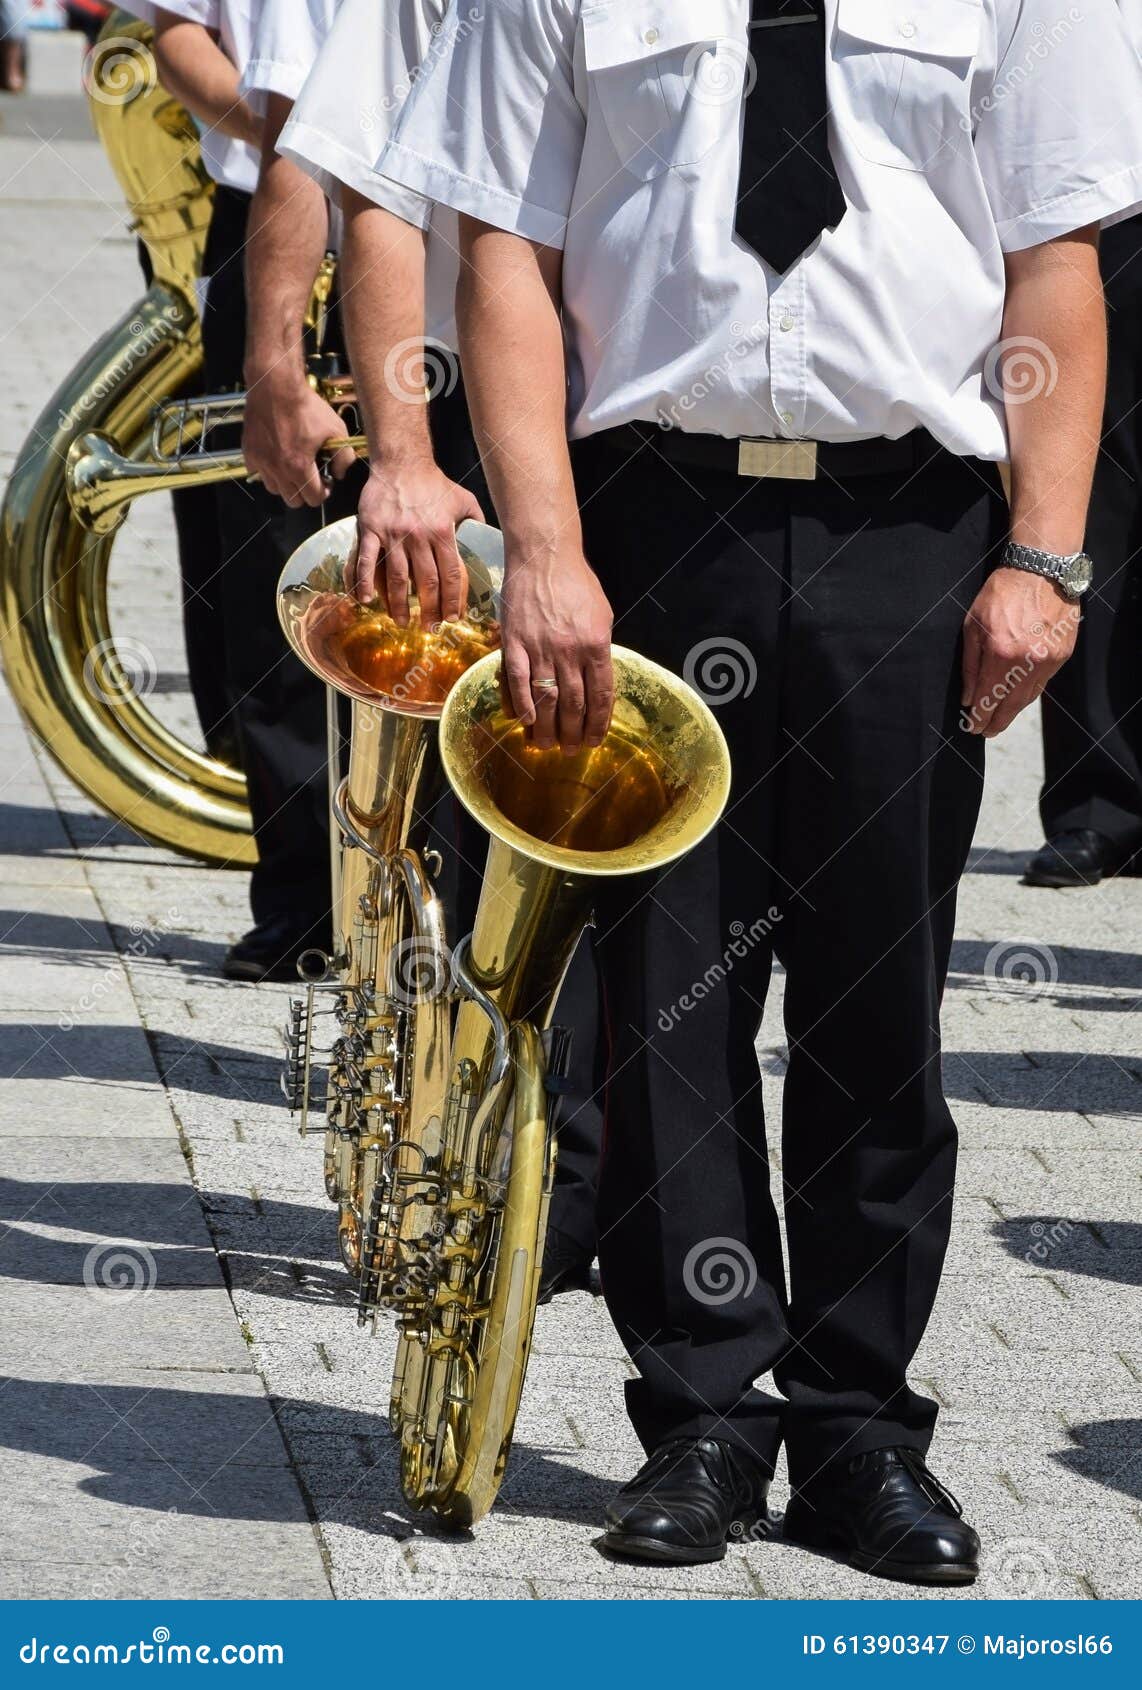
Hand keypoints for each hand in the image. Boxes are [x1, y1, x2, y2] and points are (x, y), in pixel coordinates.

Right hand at [241, 371, 357, 508]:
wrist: (277, 387)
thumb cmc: (306, 407)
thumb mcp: (336, 430)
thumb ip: (344, 457)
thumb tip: (340, 474)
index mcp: (299, 466)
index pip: (313, 499)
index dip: (324, 492)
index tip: (326, 481)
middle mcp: (277, 469)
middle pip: (293, 501)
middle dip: (306, 493)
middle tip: (311, 477)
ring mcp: (261, 461)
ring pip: (274, 490)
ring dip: (286, 484)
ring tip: (293, 467)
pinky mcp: (249, 452)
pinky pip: (257, 473)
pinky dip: (267, 471)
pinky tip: (277, 457)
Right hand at [349, 457, 484, 624]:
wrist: (401, 462)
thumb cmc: (434, 483)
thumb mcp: (463, 499)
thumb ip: (475, 520)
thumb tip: (488, 538)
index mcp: (442, 532)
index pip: (450, 575)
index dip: (452, 600)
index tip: (452, 618)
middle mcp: (418, 536)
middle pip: (426, 582)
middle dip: (429, 610)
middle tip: (429, 628)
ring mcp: (393, 534)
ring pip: (397, 577)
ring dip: (399, 604)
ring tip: (402, 622)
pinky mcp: (371, 529)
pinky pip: (367, 560)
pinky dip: (365, 582)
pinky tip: (366, 601)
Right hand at [500, 540, 613, 754]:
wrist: (544, 555)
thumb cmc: (576, 583)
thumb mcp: (602, 615)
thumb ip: (600, 649)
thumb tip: (598, 681)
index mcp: (596, 644)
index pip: (600, 695)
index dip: (598, 723)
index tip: (594, 740)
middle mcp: (569, 650)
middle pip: (573, 703)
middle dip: (573, 732)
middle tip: (570, 750)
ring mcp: (540, 647)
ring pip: (546, 698)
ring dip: (547, 727)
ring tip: (547, 745)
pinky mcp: (515, 641)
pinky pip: (517, 680)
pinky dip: (522, 704)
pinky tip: (525, 721)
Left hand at [961, 566, 1079, 736]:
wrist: (1041, 571)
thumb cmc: (1001, 594)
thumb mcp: (973, 626)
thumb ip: (970, 666)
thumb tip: (969, 698)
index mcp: (1000, 654)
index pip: (988, 698)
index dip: (980, 717)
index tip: (973, 728)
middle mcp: (1027, 661)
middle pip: (1010, 704)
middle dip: (996, 721)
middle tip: (986, 732)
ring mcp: (1048, 660)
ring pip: (1029, 697)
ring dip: (1013, 711)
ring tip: (1000, 720)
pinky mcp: (1062, 655)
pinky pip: (1043, 683)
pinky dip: (1029, 693)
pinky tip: (1018, 698)